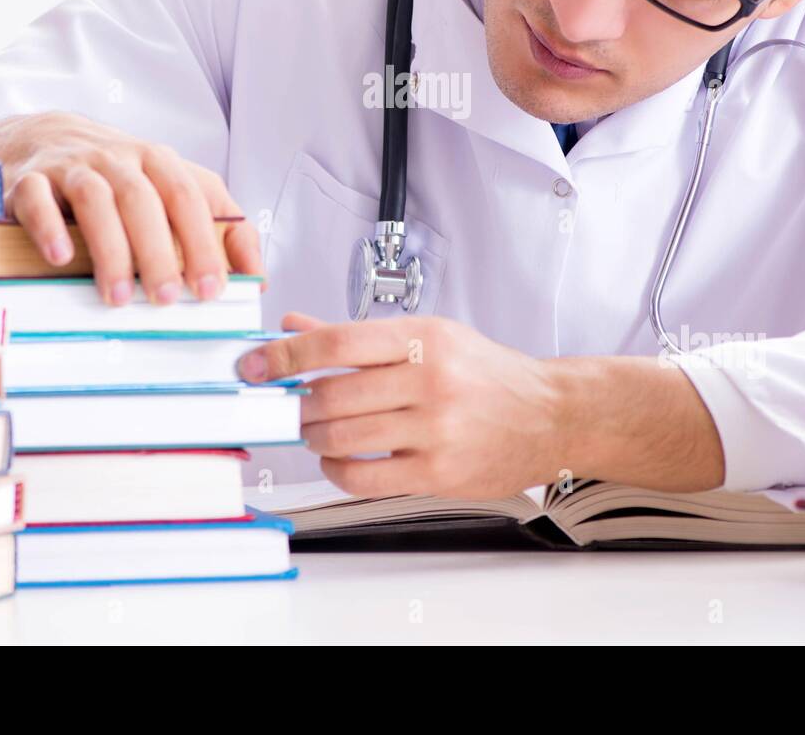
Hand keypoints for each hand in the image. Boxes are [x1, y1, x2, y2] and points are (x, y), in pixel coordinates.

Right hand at [0, 111, 262, 305]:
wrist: (40, 136)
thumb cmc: (116, 175)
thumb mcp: (171, 190)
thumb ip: (217, 226)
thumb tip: (255, 276)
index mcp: (158, 162)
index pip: (190, 197)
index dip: (204, 243)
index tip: (212, 289)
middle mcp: (118, 159)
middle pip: (144, 201)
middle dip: (158, 253)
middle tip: (166, 299)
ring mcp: (72, 166)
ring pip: (96, 200)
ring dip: (110, 250)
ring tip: (118, 297)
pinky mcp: (29, 178)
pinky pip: (37, 198)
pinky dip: (49, 227)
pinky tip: (61, 259)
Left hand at [238, 312, 565, 498]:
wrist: (550, 415)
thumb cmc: (488, 373)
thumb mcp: (429, 336)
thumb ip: (357, 337)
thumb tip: (294, 327)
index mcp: (423, 337)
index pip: (336, 342)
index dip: (284, 355)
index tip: (254, 365)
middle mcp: (429, 379)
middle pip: (331, 393)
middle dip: (298, 403)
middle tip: (292, 405)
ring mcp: (435, 428)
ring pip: (342, 436)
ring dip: (315, 437)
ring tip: (317, 431)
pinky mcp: (438, 473)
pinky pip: (364, 477)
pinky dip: (337, 471)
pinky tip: (338, 461)